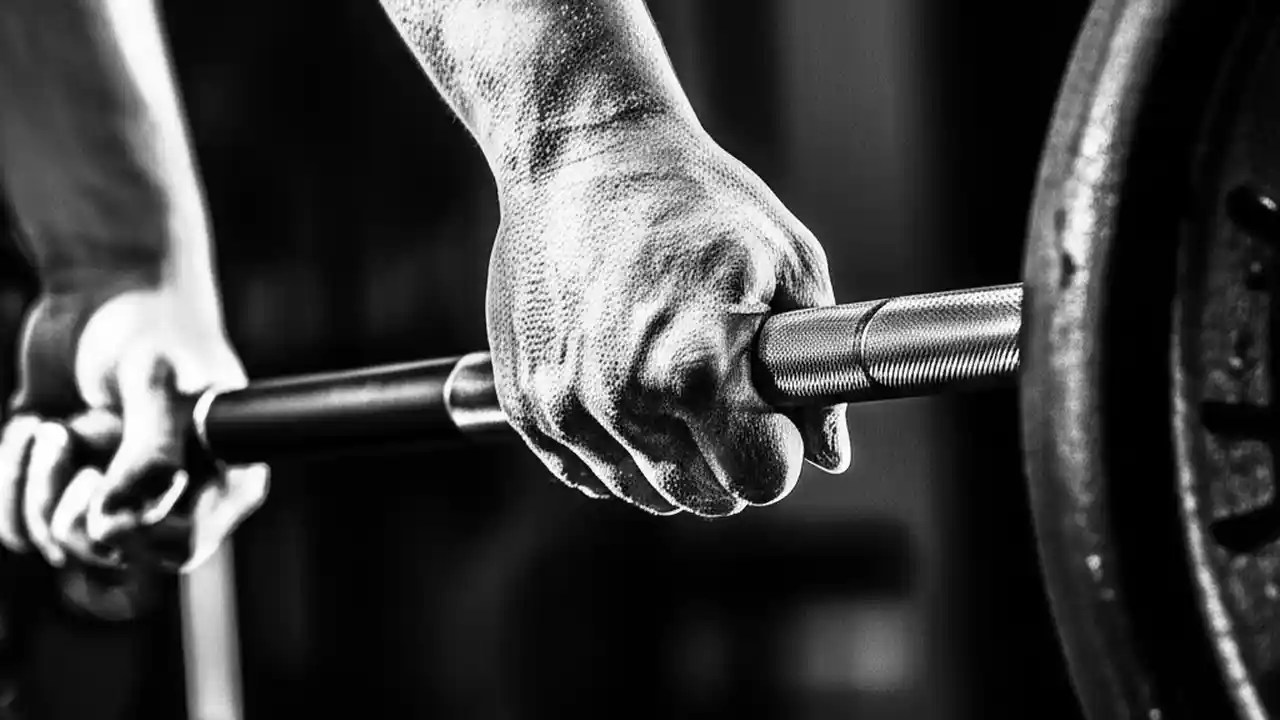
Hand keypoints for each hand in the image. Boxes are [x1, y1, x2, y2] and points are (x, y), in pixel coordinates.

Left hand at [0, 286, 267, 573]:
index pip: (179, 546)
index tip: (101, 483)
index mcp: (218, 479)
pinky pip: (16, 522)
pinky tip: (33, 425)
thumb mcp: (158, 384)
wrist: (104, 283)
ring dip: (34, 481)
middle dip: (69, 500)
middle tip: (72, 433)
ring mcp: (112, 494)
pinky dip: (10, 474)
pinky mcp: (60, 484)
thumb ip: (148, 457)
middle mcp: (169, 497)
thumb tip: (112, 527)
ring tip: (54, 424)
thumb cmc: (152, 326)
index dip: (133, 530)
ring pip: (53, 544)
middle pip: (107, 555)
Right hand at [487, 115, 850, 516]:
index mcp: (697, 370)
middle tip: (725, 396)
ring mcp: (564, 404)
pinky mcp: (525, 401)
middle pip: (702, 497)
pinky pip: (583, 473)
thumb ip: (817, 370)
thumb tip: (830, 454)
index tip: (771, 414)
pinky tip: (626, 390)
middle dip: (727, 459)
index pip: (761, 480)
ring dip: (669, 460)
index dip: (779, 451)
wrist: (582, 154)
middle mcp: (622, 399)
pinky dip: (613, 451)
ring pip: (641, 494)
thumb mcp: (790, 261)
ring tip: (672, 384)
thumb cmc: (695, 197)